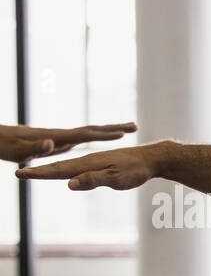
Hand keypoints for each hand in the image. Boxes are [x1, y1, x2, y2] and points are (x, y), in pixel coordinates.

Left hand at [0, 121, 136, 163]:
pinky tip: (102, 138)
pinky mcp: (56, 141)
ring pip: (88, 132)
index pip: (86, 133)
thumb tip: (52, 144)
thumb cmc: (5, 145)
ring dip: (107, 130)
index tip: (123, 131)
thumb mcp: (20, 149)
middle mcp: (61, 135)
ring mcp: (59, 137)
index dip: (104, 132)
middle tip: (133, 125)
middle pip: (92, 129)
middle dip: (112, 127)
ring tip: (126, 130)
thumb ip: (37, 147)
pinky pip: (81, 138)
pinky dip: (96, 136)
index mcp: (57, 138)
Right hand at [14, 142, 164, 190]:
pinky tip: (65, 174)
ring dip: (49, 170)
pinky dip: (65, 170)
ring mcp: (93, 162)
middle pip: (58, 167)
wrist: (151, 158)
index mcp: (87, 164)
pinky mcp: (100, 165)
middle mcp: (87, 160)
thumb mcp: (116, 178)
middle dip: (39, 171)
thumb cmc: (136, 170)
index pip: (58, 170)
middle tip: (19, 173)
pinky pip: (78, 168)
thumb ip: (93, 180)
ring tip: (34, 173)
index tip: (21, 173)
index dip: (39, 173)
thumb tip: (69, 184)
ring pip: (67, 167)